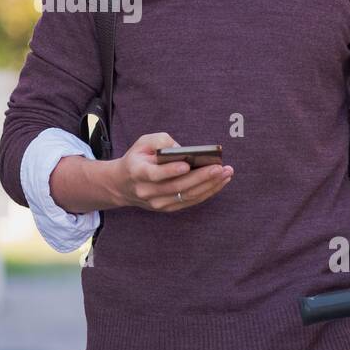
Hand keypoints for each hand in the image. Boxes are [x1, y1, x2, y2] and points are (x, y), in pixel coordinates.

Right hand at [108, 132, 232, 212]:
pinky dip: (207, 192)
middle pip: (177, 187)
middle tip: (220, 168)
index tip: (187, 164)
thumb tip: (183, 149)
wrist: (123, 185)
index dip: (170, 171)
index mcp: (138, 173)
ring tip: (226, 173)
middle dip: (201, 177)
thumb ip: (160, 141)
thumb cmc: (137, 159)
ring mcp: (158, 203)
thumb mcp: (142, 143)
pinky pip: (191, 201)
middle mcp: (147, 191)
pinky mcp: (168, 208)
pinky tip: (220, 182)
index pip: (155, 175)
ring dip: (209, 185)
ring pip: (187, 196)